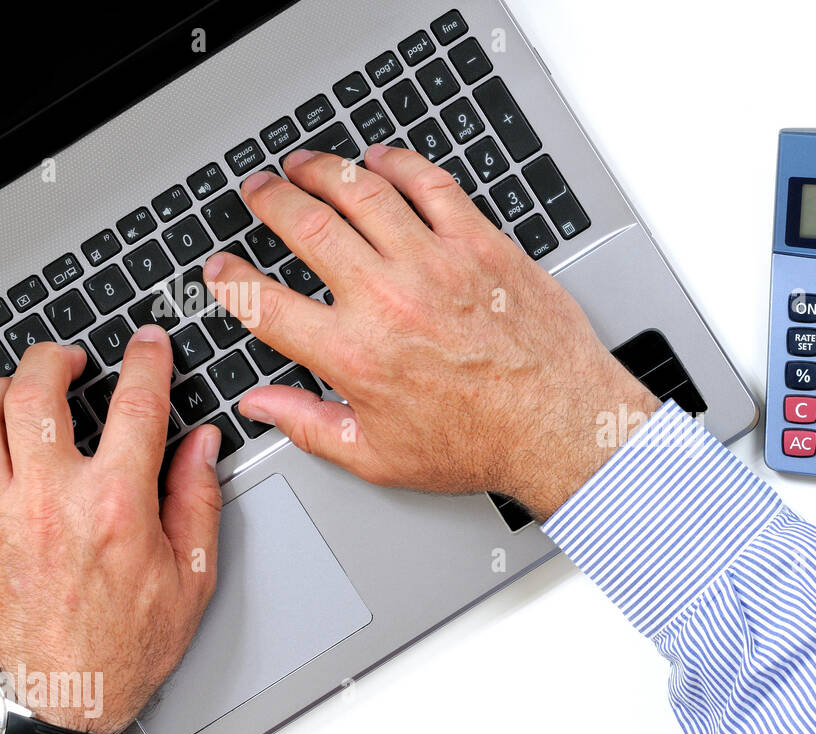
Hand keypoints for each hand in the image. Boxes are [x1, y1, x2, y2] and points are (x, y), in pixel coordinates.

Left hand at [0, 330, 221, 733]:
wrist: (70, 696)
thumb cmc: (131, 644)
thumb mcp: (194, 575)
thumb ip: (198, 499)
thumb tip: (201, 444)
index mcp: (117, 506)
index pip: (134, 406)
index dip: (146, 362)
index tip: (148, 344)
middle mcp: (52, 501)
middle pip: (34, 393)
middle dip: (54, 358)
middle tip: (72, 357)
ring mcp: (5, 516)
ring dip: (5, 391)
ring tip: (27, 390)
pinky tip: (1, 441)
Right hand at [203, 144, 659, 519]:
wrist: (559, 425)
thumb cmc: (481, 443)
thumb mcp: (380, 456)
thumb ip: (310, 426)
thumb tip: (262, 406)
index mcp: (355, 354)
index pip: (264, 303)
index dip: (230, 281)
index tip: (221, 270)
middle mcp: (388, 299)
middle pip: (305, 224)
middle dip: (268, 201)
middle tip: (257, 191)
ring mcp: (435, 264)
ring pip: (362, 192)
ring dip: (322, 169)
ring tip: (302, 164)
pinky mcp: (480, 244)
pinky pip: (431, 184)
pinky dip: (398, 163)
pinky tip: (380, 159)